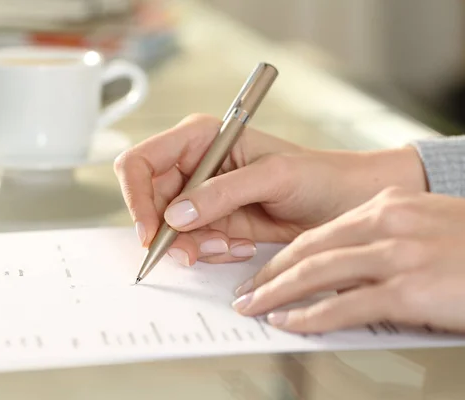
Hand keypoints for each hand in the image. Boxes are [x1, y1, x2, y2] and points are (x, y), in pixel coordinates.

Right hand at [114, 114, 426, 265]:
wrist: (343, 204)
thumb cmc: (318, 175)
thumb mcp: (272, 177)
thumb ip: (222, 193)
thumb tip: (176, 215)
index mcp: (199, 137)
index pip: (141, 162)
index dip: (137, 197)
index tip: (152, 231)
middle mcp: (194, 164)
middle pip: (150, 201)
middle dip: (169, 232)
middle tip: (193, 252)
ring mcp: (201, 194)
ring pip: (169, 228)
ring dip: (195, 245)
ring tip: (231, 244)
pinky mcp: (213, 219)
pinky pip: (192, 243)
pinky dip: (210, 251)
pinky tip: (240, 244)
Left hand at [233, 187, 464, 333]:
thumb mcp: (424, 229)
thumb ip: (382, 240)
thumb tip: (341, 266)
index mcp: (388, 208)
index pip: (320, 233)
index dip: (283, 255)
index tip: (262, 270)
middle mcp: (389, 224)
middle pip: (309, 249)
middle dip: (269, 274)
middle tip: (245, 291)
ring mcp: (399, 255)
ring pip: (318, 273)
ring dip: (277, 294)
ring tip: (253, 308)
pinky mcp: (411, 288)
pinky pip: (346, 304)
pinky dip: (310, 316)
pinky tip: (289, 323)